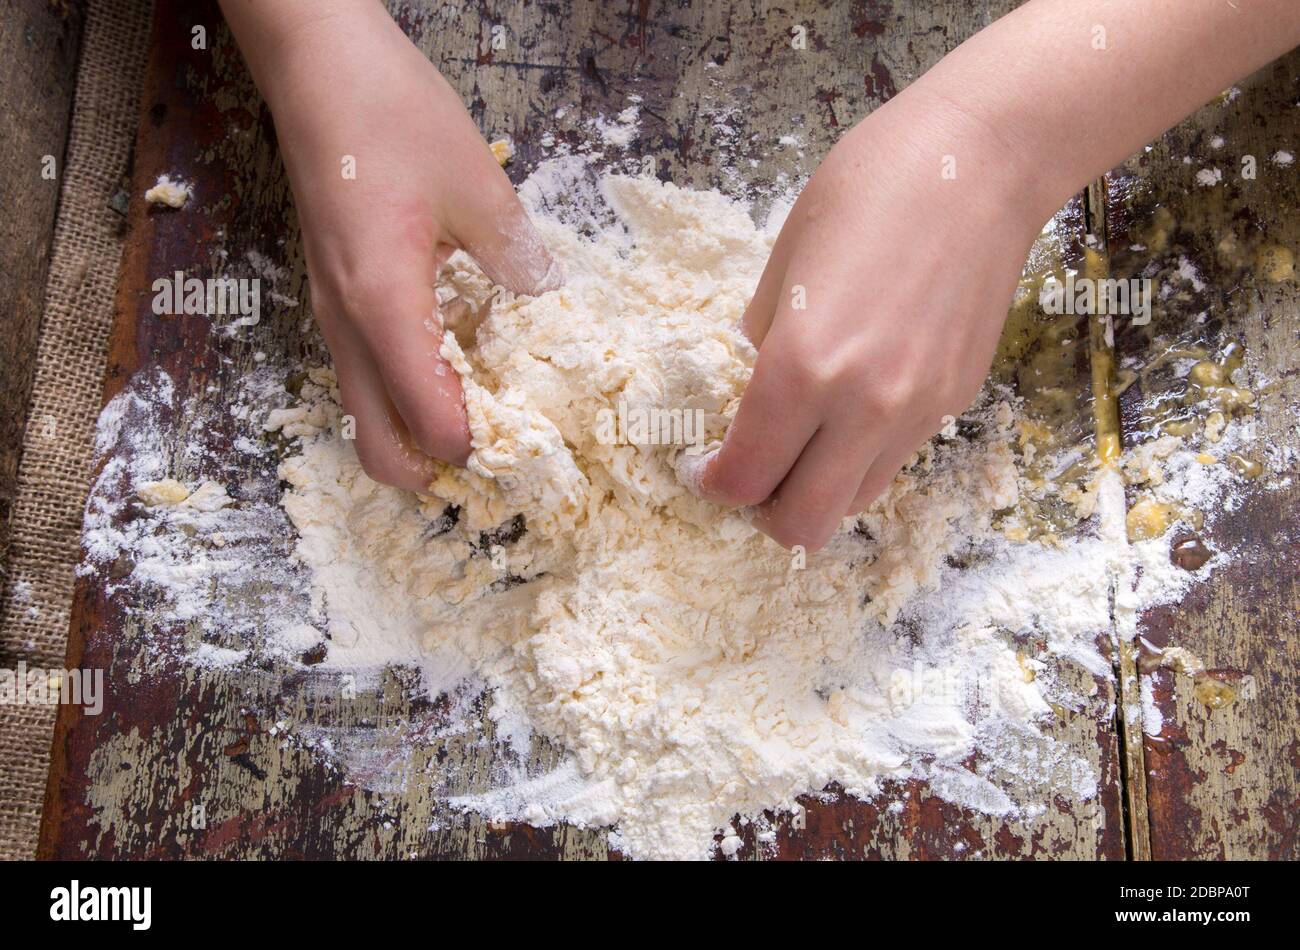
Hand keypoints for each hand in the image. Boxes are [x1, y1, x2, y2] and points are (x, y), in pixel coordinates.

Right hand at [223, 1, 555, 489]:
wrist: (314, 66)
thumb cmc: (386, 115)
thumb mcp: (475, 184)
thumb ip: (515, 255)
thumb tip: (546, 296)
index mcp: (384, 307)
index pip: (429, 422)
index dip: (477, 448)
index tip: (528, 443)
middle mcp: (347, 327)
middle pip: (377, 446)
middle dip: (434, 466)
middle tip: (498, 451)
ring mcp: (333, 314)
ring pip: (367, 412)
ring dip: (418, 428)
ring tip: (486, 409)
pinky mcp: (334, 296)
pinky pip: (366, 371)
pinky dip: (406, 389)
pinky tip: (457, 354)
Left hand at [693, 88, 1043, 550]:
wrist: (982, 163)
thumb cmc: (869, 188)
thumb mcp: (782, 264)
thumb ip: (764, 348)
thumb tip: (757, 397)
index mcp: (801, 368)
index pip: (744, 477)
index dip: (713, 483)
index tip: (705, 468)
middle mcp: (862, 407)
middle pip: (801, 524)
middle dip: (763, 513)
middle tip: (751, 475)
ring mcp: (917, 412)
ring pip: (853, 501)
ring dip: (817, 489)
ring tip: (803, 444)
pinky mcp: (955, 402)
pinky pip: (894, 460)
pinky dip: (860, 457)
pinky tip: (852, 408)